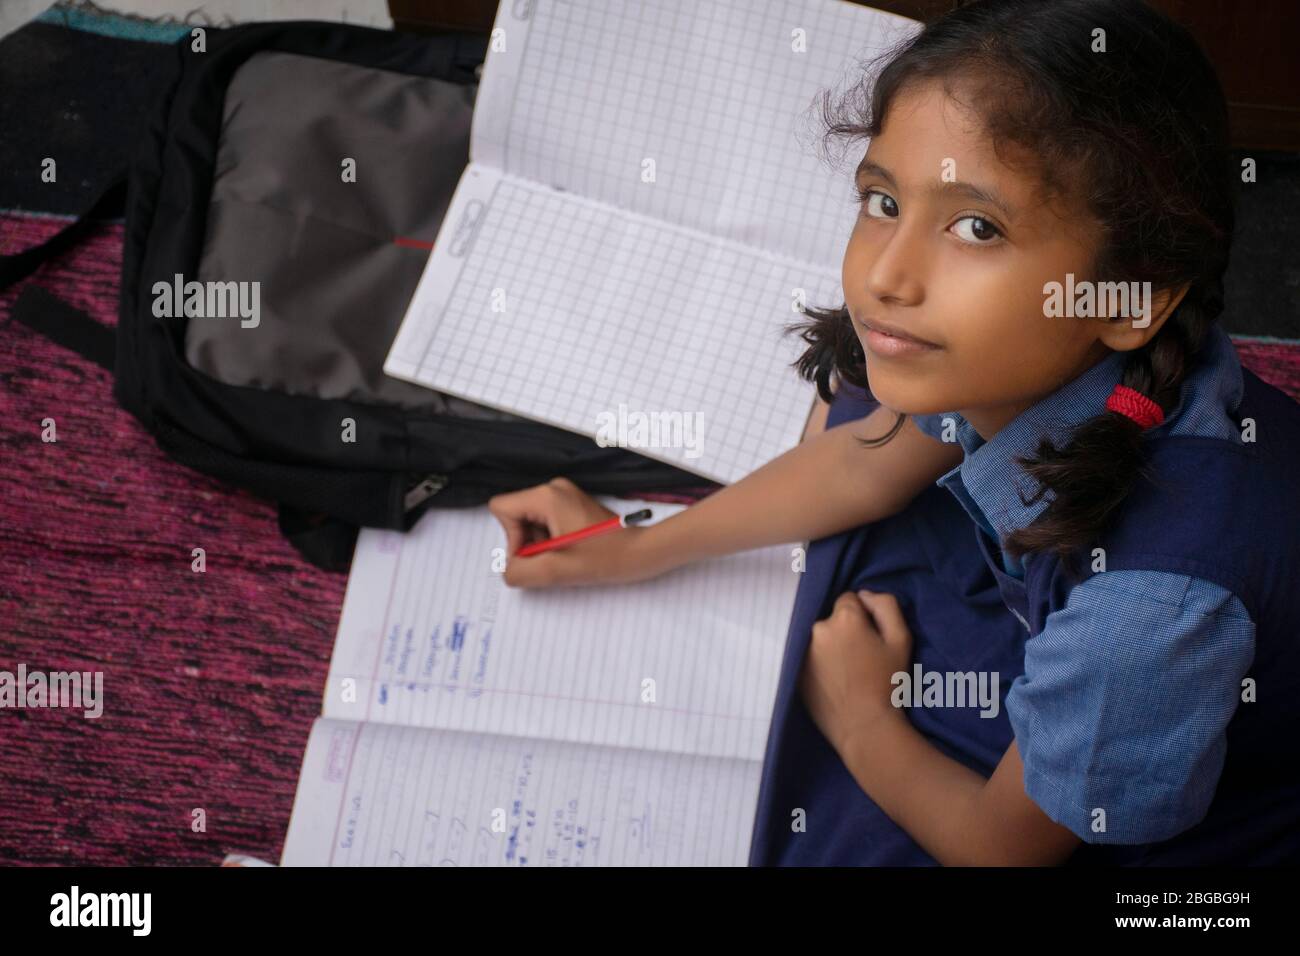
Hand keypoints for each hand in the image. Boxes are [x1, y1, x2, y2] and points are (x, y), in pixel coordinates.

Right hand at [487, 477, 656, 587]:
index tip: (535, 554)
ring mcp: (564, 495)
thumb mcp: (556, 570)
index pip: (502, 508)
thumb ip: (521, 572)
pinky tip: (570, 550)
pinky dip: (551, 539)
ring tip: (565, 555)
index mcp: (546, 496)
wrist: (641, 552)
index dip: (510, 537)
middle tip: (553, 558)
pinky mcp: (572, 505)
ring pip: (529, 521)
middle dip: (527, 542)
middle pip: (515, 515)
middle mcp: (553, 488)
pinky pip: (545, 521)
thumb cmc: (606, 557)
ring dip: (540, 544)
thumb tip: (508, 570)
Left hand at [798, 589, 913, 756]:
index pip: (850, 600)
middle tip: (862, 657)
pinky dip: (820, 663)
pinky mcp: (795, 672)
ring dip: (831, 646)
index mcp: (843, 618)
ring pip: (820, 638)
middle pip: (833, 619)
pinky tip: (835, 681)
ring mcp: (802, 651)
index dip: (865, 617)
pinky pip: (809, 657)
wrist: (865, 727)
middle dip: (846, 631)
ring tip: (848, 671)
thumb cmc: (887, 682)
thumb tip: (864, 595)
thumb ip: (886, 605)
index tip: (873, 638)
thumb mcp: (901, 638)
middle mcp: (817, 629)